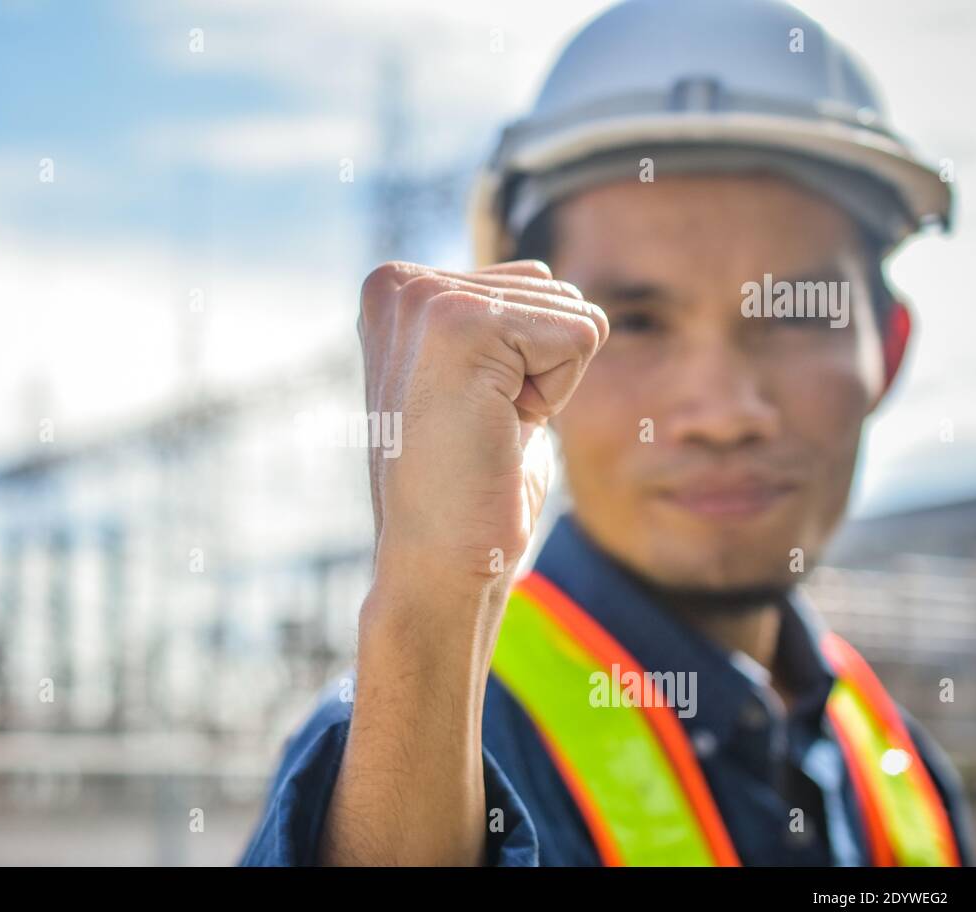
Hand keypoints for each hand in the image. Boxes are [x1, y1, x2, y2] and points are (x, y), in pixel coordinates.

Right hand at [358, 259, 607, 586]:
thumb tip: (550, 285)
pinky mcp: (461, 326)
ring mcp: (424, 300)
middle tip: (481, 426)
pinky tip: (496, 431)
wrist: (434, 563)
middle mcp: (400, 284)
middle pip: (553, 290)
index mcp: (395, 290)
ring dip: (546, 384)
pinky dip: (555, 395)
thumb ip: (497, 321)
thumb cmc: (465, 486)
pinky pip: (580, 335)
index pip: (530, 286)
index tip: (472, 412)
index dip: (525, 362)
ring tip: (484, 429)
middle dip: (540, 368)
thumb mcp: (478, 382)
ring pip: (569, 311)